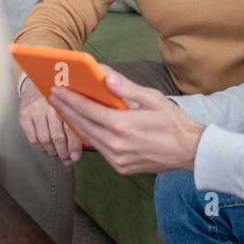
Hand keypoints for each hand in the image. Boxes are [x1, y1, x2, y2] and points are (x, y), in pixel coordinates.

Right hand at [18, 79, 83, 165]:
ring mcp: (35, 110)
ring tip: (59, 155)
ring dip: (53, 151)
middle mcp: (49, 105)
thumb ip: (80, 113)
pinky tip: (47, 149)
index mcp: (65, 101)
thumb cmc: (62, 90)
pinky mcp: (24, 114)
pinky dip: (41, 147)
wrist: (39, 76)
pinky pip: (33, 137)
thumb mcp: (73, 96)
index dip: (74, 146)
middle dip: (64, 152)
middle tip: (68, 160)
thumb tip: (88, 139)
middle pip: (57, 136)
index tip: (76, 156)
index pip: (71, 128)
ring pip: (45, 139)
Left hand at [50, 68, 204, 174]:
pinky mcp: (120, 167)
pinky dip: (88, 136)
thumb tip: (106, 76)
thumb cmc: (173, 122)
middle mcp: (116, 144)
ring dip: (74, 123)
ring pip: (88, 138)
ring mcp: (117, 159)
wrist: (188, 151)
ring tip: (64, 109)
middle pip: (83, 124)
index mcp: (122, 125)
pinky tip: (84, 126)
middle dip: (66, 109)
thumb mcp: (153, 99)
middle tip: (54, 97)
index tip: (58, 90)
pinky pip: (98, 149)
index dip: (70, 99)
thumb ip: (127, 88)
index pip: (88, 109)